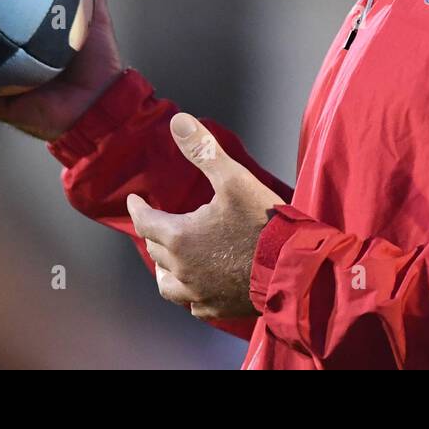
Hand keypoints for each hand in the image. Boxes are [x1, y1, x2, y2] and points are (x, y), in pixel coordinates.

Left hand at [127, 113, 285, 320]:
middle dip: (154, 232)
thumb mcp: (233, 178)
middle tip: (156, 221)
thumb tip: (178, 120)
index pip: (145, 222)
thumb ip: (203, 150)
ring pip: (167, 283)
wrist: (295, 268)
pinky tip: (197, 284)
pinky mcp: (217, 308)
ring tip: (169, 258)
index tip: (134, 201)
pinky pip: (191, 303)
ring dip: (165, 267)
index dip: (137, 209)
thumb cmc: (263, 222)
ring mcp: (198, 293)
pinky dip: (188, 291)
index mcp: (179, 237)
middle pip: (156, 250)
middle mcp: (181, 269)